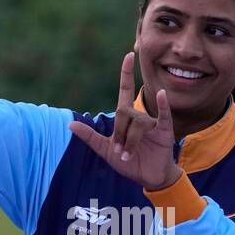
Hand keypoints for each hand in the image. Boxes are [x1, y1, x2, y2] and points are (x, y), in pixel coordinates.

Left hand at [68, 51, 180, 189]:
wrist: (148, 178)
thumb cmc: (129, 163)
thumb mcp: (105, 151)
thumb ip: (89, 137)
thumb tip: (69, 125)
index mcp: (126, 118)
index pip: (125, 90)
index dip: (126, 73)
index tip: (129, 55)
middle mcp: (139, 117)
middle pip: (124, 114)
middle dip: (119, 134)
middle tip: (119, 152)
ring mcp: (153, 123)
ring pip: (137, 124)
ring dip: (130, 142)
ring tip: (128, 156)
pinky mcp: (164, 130)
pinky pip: (163, 115)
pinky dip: (162, 105)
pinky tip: (161, 95)